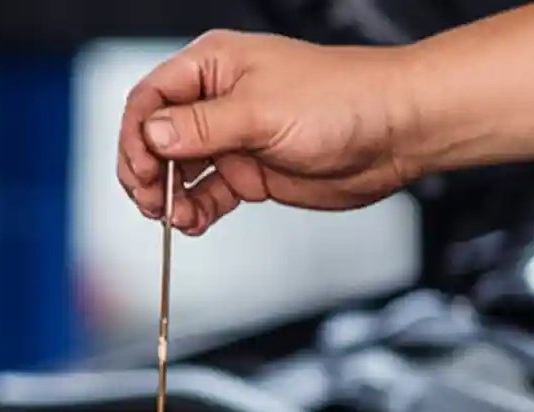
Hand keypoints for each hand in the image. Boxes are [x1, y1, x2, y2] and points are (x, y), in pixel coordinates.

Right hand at [117, 30, 418, 234]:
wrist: (396, 132)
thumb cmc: (346, 100)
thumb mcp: (262, 112)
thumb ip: (201, 127)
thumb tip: (152, 134)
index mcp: (213, 67)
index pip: (149, 99)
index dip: (136, 137)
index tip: (141, 170)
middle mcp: (216, 100)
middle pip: (155, 138)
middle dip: (147, 173)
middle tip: (153, 200)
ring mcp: (230, 137)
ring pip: (177, 171)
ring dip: (170, 198)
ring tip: (177, 218)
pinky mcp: (247, 170)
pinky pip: (205, 194)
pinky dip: (195, 211)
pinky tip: (195, 222)